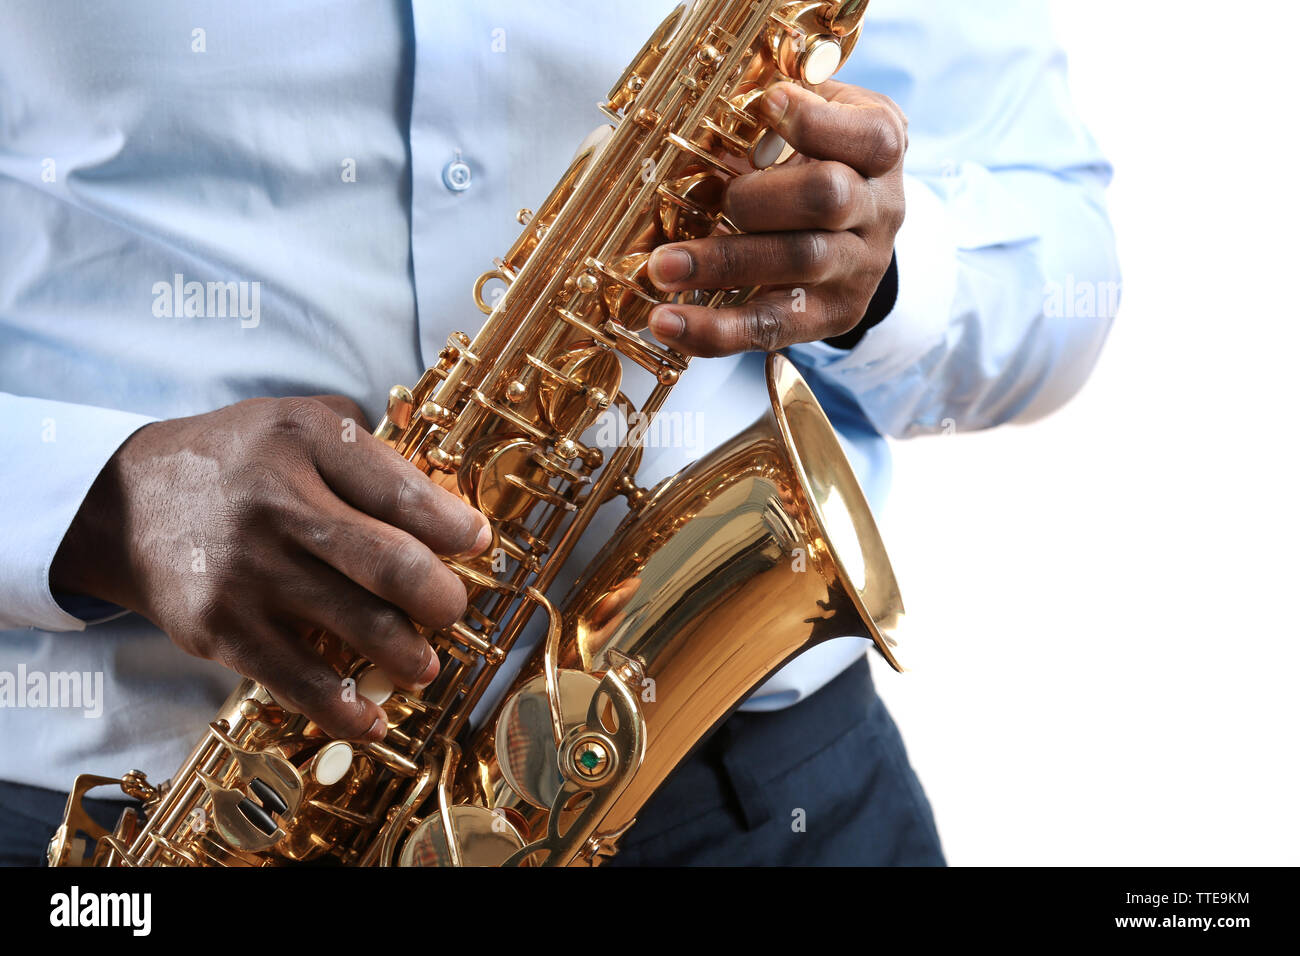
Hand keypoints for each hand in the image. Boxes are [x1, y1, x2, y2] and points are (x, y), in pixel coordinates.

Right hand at [50, 395, 490, 739]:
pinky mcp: (220, 627)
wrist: (126, 502)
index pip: (402, 491)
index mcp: (307, 440)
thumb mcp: (298, 423)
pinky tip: (373, 721)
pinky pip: (300, 681)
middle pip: (392, 564)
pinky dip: (346, 712)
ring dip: (409, 657)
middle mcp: (278, 502)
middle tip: (451, 610)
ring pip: (359, 626)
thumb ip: (368, 452)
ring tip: (422, 665)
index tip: (479, 544)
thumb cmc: (240, 462)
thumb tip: (449, 509)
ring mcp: (248, 569)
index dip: (454, 527)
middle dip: (442, 599)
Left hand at [646, 79, 906, 355]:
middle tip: (711, 199)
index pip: (868, 136)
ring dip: (722, 265)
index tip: (765, 104)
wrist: (853, 228)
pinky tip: (668, 324)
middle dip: (759, 197)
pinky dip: (715, 330)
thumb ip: (772, 117)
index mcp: (880, 148)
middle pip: (830, 197)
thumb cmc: (814, 159)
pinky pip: (772, 326)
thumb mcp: (811, 121)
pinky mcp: (834, 315)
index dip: (814, 120)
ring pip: (799, 264)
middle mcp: (882, 209)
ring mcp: (862, 267)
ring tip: (661, 269)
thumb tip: (698, 122)